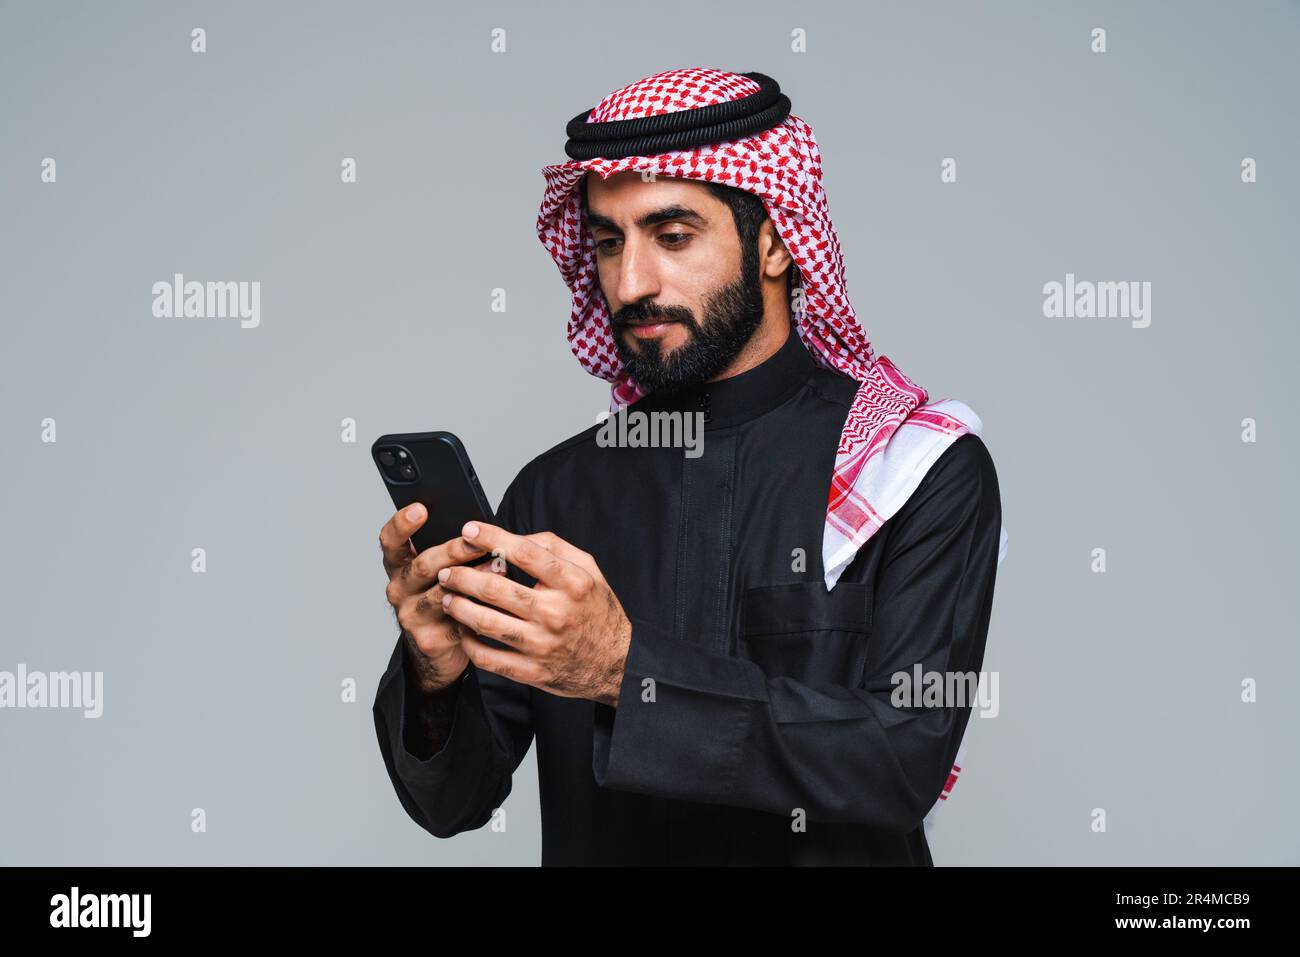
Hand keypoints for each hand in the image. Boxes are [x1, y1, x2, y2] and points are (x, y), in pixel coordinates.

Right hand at [378, 504, 506, 692]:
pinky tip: (498, 599)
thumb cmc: (445, 593)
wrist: (440, 645)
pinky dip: (479, 607)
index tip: (421, 509)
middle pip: (423, 565)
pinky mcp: (429, 639)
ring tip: (498, 567)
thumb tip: (479, 528)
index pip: (391, 540)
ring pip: (442, 593)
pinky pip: (457, 619)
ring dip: (472, 579)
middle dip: (453, 551)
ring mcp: (411, 615)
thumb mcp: (440, 568)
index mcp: (398, 565)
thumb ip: (449, 550)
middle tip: (477, 541)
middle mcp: (399, 588)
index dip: (403, 523)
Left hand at [437, 522, 632, 706]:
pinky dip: (469, 643)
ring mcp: (542, 645)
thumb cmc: (597, 610)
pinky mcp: (532, 671)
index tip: (469, 530)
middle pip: (497, 590)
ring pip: (486, 624)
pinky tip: (463, 630)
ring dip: (459, 607)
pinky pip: (490, 658)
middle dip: (463, 576)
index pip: (525, 553)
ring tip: (447, 597)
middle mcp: (556, 613)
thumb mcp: (589, 569)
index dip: (492, 538)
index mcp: (572, 584)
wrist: (616, 662)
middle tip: (446, 570)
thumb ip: (554, 547)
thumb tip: (515, 537)